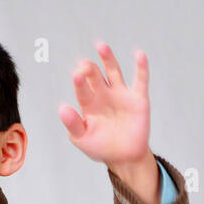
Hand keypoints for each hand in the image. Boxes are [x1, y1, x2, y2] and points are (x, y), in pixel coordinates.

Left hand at [58, 41, 150, 166]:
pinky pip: (140, 80)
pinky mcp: (138, 98)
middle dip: (90, 69)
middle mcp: (103, 94)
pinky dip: (141, 67)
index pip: (82, 89)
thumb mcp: (82, 139)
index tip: (76, 75)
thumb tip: (62, 109)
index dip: (79, 82)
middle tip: (85, 65)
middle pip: (95, 76)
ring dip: (108, 59)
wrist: (124, 157)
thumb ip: (73, 124)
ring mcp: (120, 94)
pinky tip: (139, 54)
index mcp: (88, 103)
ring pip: (113, 71)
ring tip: (101, 46)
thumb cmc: (100, 147)